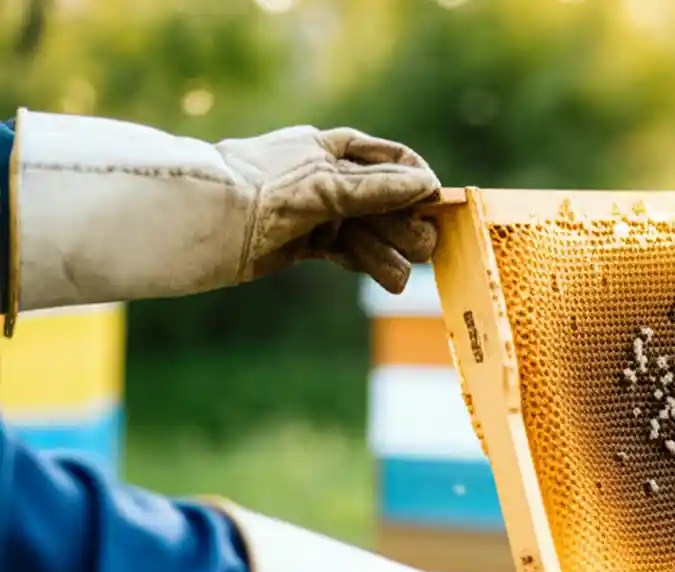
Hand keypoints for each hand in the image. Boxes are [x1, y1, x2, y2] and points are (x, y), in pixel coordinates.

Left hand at [214, 124, 440, 292]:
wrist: (196, 221)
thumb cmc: (259, 191)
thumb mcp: (323, 187)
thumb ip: (375, 189)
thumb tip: (427, 186)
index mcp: (332, 148)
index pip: (391, 161)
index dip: (416, 183)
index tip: (436, 205)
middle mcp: (328, 177)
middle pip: (385, 201)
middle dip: (405, 223)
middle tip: (421, 247)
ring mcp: (317, 211)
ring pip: (369, 231)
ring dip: (388, 251)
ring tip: (399, 277)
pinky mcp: (305, 242)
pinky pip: (349, 252)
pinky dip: (369, 264)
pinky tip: (389, 279)